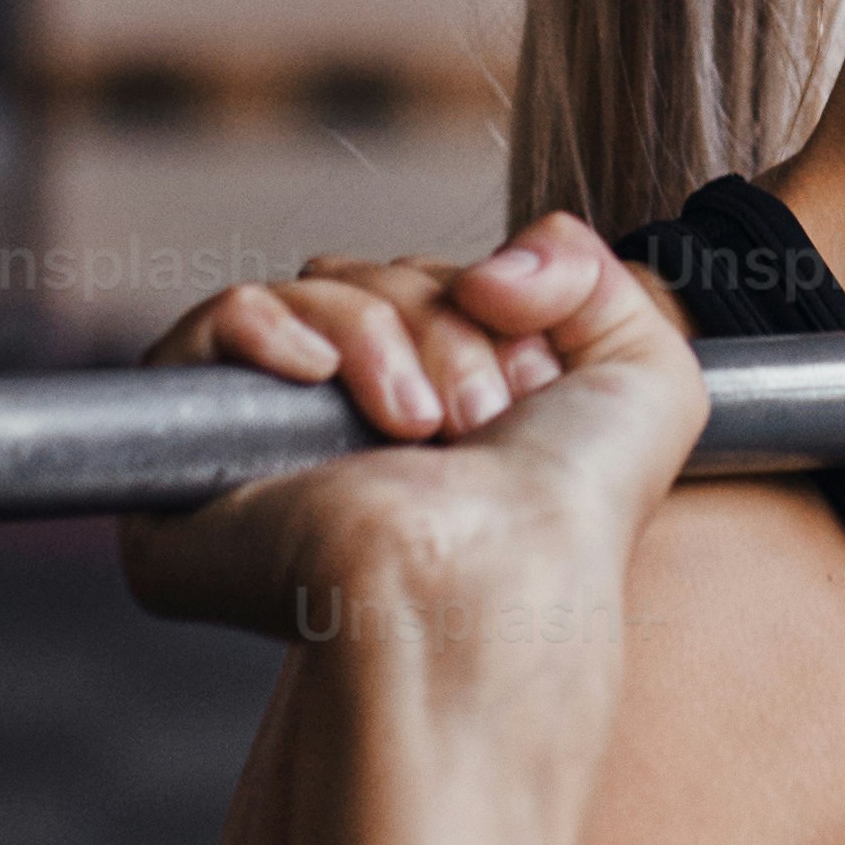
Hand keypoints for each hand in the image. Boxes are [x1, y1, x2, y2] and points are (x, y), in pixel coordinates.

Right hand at [120, 215, 708, 668]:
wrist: (489, 576)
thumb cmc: (569, 511)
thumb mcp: (642, 373)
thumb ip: (587, 268)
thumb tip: (485, 268)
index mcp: (443, 417)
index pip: (430, 287)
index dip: (482, 307)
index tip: (529, 391)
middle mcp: (356, 433)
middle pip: (371, 281)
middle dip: (441, 325)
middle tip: (475, 419)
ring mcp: (275, 447)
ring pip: (306, 294)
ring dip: (374, 336)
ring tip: (416, 425)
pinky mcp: (203, 466)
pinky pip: (210, 327)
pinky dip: (269, 324)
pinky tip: (316, 376)